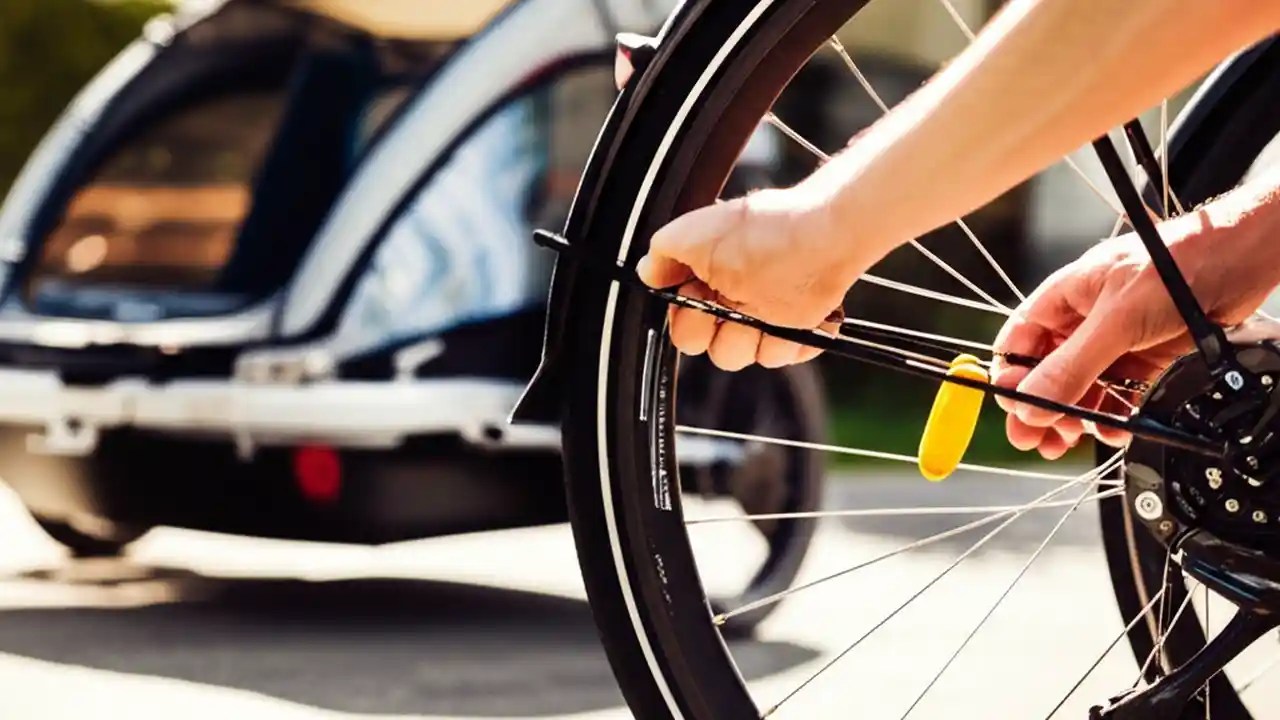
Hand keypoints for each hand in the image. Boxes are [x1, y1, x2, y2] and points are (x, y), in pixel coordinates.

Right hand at [636, 187, 858, 370]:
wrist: (819, 235)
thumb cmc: (759, 230)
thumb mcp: (693, 233)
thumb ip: (662, 254)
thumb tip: (647, 271)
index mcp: (708, 286)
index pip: (685, 332)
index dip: (690, 322)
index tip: (701, 297)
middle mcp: (736, 306)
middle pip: (718, 352)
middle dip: (727, 334)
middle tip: (737, 303)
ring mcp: (769, 321)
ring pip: (753, 358)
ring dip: (761, 338)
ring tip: (773, 306)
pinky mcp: (800, 331)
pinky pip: (789, 355)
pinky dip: (796, 341)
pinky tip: (801, 315)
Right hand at [993, 213, 1272, 458]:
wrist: (1239, 262)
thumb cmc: (1175, 265)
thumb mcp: (1117, 319)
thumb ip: (1073, 365)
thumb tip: (1032, 403)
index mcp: (1063, 298)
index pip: (1019, 341)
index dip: (1012, 376)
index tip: (1016, 409)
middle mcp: (1083, 321)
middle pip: (1046, 372)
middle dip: (1039, 407)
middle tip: (1033, 439)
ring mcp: (1114, 342)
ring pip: (1080, 388)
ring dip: (1072, 417)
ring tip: (1068, 441)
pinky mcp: (1143, 360)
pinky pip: (1117, 396)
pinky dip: (1111, 416)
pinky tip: (1112, 430)